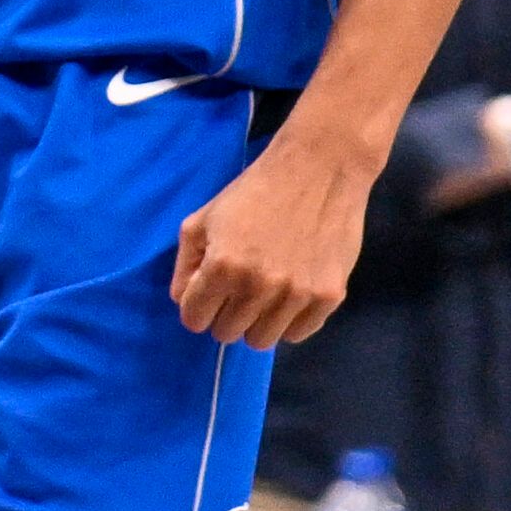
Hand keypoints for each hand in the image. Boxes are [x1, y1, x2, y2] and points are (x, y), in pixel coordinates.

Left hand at [171, 132, 363, 347]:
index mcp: (222, 266)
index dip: (197, 306)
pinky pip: (297, 334)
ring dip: (256, 321)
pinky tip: (290, 292)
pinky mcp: (328, 297)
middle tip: (238, 287)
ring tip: (264, 291)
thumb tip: (182, 302)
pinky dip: (289, 320)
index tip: (208, 292)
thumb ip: (185, 264)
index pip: (194, 319)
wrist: (317, 169)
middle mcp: (258, 286)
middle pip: (226, 334)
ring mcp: (296, 295)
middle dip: (224, 313)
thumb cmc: (254, 190)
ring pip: (261, 341)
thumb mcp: (203, 218)